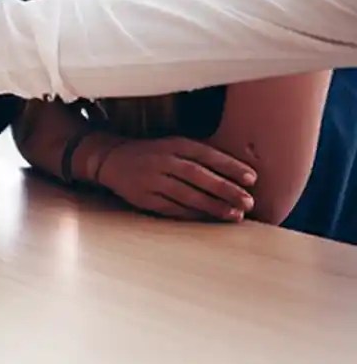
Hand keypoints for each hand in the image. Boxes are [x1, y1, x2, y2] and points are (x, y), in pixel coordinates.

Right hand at [93, 136, 256, 221]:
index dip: (230, 166)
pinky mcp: (143, 197)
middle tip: (248, 201)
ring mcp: (151, 179)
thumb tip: (238, 174)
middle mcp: (162, 160)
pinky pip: (172, 208)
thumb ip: (200, 156)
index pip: (206, 155)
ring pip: (187, 194)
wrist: (111, 158)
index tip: (252, 179)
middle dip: (225, 189)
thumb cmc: (153, 153)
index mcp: (173, 144)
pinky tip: (209, 219)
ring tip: (235, 215)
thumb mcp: (173, 145)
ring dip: (213, 206)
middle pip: (198, 176)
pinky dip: (193, 214)